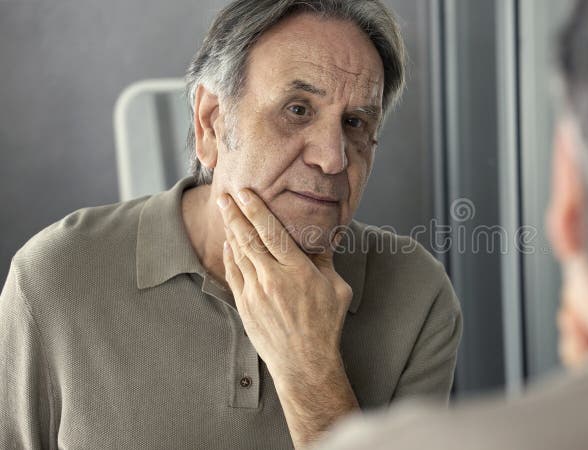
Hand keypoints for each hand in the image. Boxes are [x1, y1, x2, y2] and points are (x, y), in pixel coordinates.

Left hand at [217, 189, 357, 446]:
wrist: (304, 363)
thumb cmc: (325, 325)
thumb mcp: (336, 288)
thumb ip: (324, 260)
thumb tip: (321, 236)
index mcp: (297, 270)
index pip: (271, 231)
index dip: (255, 209)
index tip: (245, 192)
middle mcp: (273, 278)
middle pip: (248, 238)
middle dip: (234, 214)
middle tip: (224, 195)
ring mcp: (255, 293)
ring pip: (239, 254)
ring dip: (230, 231)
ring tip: (225, 213)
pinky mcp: (245, 306)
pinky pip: (234, 274)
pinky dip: (230, 256)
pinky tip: (229, 244)